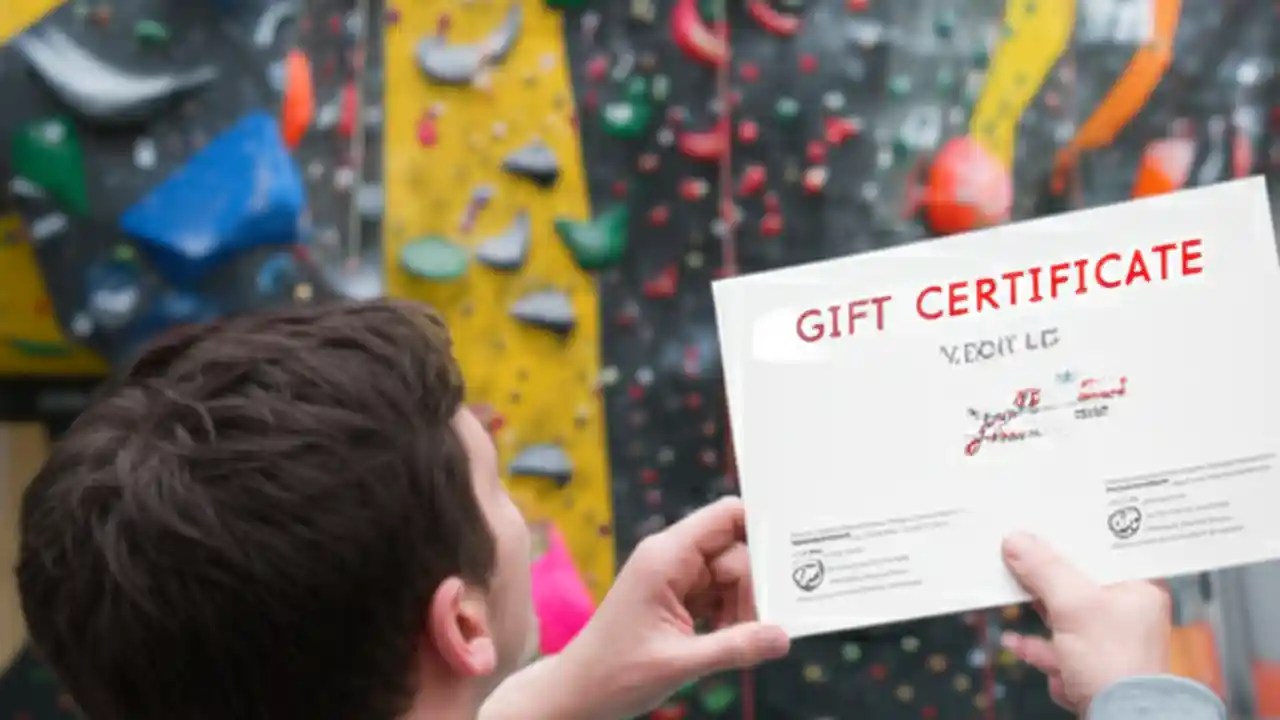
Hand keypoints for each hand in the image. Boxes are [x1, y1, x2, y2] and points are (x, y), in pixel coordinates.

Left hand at [555, 497, 789, 718]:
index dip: (761, 524)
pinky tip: (726, 641)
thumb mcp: (680, 663)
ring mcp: (672, 578)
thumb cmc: (614, 675)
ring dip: (741, 607)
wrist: (577, 694)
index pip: (725, 516)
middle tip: (760, 624)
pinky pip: (718, 595)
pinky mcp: (675, 598)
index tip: (792, 549)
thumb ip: (735, 647)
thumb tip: (783, 637)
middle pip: (735, 550)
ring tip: (737, 641)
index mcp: (666, 557)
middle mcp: (670, 558)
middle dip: (753, 587)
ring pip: (730, 576)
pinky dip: (729, 617)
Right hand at [1000, 532, 1171, 711]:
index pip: (1104, 551)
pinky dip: (1037, 644)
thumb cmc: (1115, 665)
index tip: (1041, 523)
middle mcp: (1128, 612)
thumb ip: (1044, 569)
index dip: (1071, 536)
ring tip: (1009, 593)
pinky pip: (1059, 647)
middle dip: (1045, 574)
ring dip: (1037, 609)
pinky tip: (1017, 642)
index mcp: (1139, 588)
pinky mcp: (1092, 666)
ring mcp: (1110, 641)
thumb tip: (1016, 541)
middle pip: (1079, 580)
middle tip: (1016, 554)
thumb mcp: (1074, 605)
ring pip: (1065, 614)